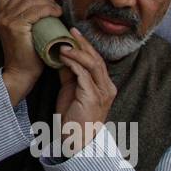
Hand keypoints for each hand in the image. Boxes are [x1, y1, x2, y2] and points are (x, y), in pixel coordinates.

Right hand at [0, 0, 61, 103]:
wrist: (21, 72)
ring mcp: (7, 21)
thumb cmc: (27, 54)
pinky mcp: (16, 27)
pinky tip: (56, 13)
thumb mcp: (23, 31)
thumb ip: (27, 17)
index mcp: (0, 16)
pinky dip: (48, 9)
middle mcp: (1, 16)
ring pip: (30, 0)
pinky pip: (35, 11)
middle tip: (53, 2)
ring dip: (47, 1)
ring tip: (57, 9)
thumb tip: (46, 1)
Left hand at [55, 27, 116, 150]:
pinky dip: (73, 63)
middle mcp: (107, 88)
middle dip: (84, 43)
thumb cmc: (73, 117)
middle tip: (71, 30)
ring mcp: (102, 93)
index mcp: (105, 86)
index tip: (73, 34)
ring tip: (64, 42)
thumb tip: (63, 56)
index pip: (97, 61)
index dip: (86, 46)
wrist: (75, 140)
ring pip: (93, 64)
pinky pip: (83, 75)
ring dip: (77, 51)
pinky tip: (63, 56)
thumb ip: (70, 74)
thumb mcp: (71, 91)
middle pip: (97, 59)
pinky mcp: (92, 97)